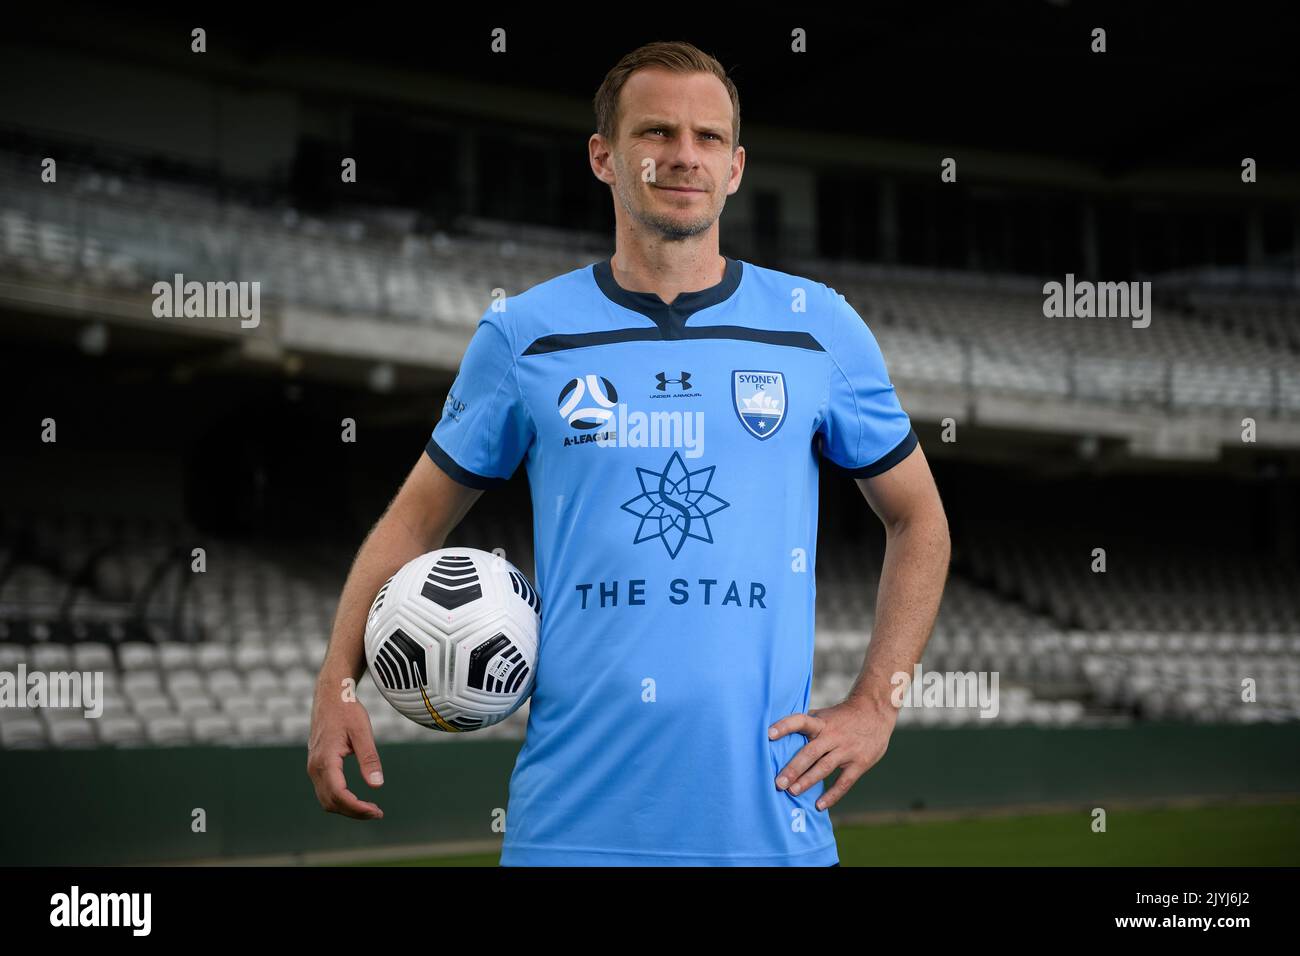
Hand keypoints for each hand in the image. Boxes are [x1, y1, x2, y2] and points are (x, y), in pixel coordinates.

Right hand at [306, 680, 385, 819]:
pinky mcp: (316, 766)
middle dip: (354, 812)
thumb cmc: (347, 711)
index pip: (339, 795)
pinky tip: (356, 799)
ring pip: (326, 799)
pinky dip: (340, 800)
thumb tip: (376, 785)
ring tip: (370, 808)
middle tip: (377, 812)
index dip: (357, 808)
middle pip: (331, 802)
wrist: (330, 696)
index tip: (377, 811)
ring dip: (347, 808)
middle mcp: (315, 767)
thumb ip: (369, 759)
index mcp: (325, 760)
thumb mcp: (362, 732)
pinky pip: (325, 791)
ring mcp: (313, 767)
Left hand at [768, 696, 895, 810]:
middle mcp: (832, 735)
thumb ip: (806, 726)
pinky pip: (844, 782)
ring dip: (807, 781)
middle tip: (778, 783)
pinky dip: (832, 795)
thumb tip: (776, 735)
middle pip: (810, 752)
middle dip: (793, 768)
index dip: (785, 726)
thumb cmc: (842, 716)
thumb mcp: (824, 716)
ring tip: (792, 792)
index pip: (800, 721)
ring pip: (824, 767)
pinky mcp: (859, 763)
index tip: (768, 734)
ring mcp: (847, 750)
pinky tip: (819, 806)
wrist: (875, 712)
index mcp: (821, 723)